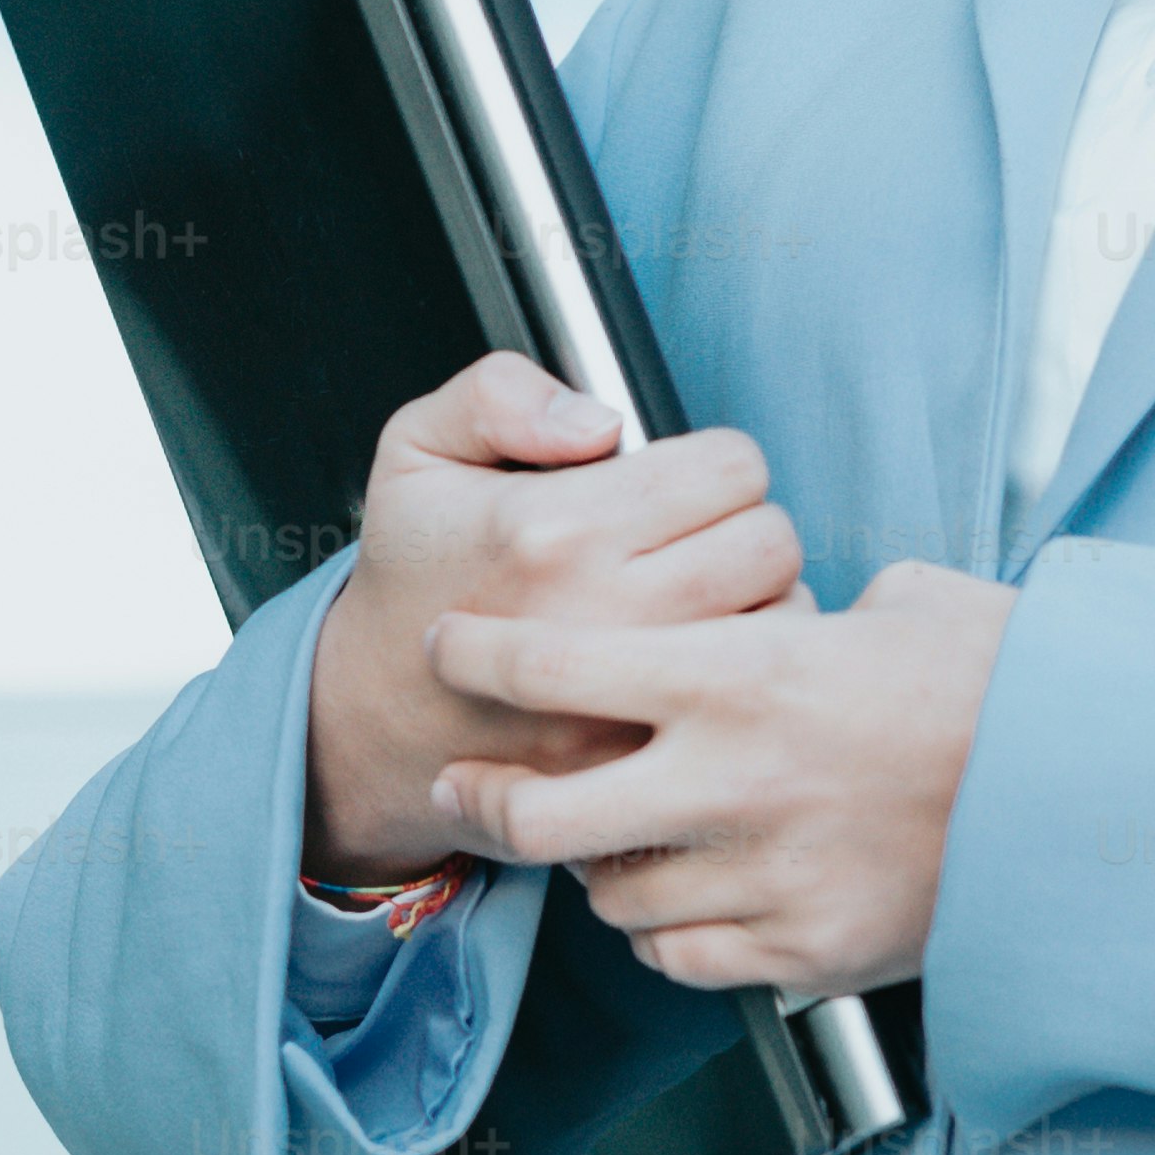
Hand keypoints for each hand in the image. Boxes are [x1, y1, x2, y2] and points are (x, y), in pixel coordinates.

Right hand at [304, 353, 806, 879]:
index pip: (731, 467)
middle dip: (743, 525)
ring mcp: (624, 699)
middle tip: (694, 537)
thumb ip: (498, 395)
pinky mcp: (639, 759)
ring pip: (779, 618)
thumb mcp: (417, 451)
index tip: (679, 483)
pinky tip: (693, 660)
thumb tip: (598, 419)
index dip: (713, 463)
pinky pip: (746, 699)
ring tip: (697, 597)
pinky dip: (741, 675)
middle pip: (770, 540)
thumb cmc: (414, 577)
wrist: (375, 710)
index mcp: (554, 528)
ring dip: (756, 599)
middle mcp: (597, 615)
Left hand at [424, 559, 1018, 998]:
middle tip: (466, 787)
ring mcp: (764, 875)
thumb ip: (815, 614)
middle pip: (540, 814)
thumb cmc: (1010, 686)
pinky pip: (686, 957)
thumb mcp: (904, 604)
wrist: (1100, 790)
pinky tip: (685, 900)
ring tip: (604, 843)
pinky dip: (669, 934)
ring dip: (593, 870)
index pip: (553, 665)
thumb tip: (805, 610)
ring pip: (611, 898)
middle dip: (483, 801)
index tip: (455, 647)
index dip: (479, 655)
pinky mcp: (805, 949)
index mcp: (739, 676)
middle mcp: (731, 781)